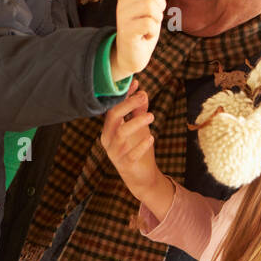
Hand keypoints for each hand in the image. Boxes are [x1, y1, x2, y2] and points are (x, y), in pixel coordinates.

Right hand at [100, 84, 173, 217]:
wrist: (141, 177)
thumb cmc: (137, 148)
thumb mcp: (138, 127)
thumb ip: (138, 111)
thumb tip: (142, 92)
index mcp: (108, 129)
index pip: (112, 108)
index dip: (124, 96)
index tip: (136, 84)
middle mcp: (108, 140)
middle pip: (113, 118)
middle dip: (128, 104)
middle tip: (143, 97)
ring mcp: (115, 153)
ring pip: (121, 134)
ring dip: (136, 122)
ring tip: (151, 115)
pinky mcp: (125, 165)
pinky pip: (131, 154)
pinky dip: (141, 145)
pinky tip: (151, 137)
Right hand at [111, 0, 166, 78]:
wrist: (131, 55)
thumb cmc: (142, 29)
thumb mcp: (151, 7)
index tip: (153, 1)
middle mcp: (122, 2)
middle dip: (160, 5)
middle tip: (153, 17)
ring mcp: (122, 17)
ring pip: (150, 6)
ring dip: (157, 19)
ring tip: (149, 26)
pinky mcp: (126, 31)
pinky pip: (149, 23)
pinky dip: (153, 31)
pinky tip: (145, 35)